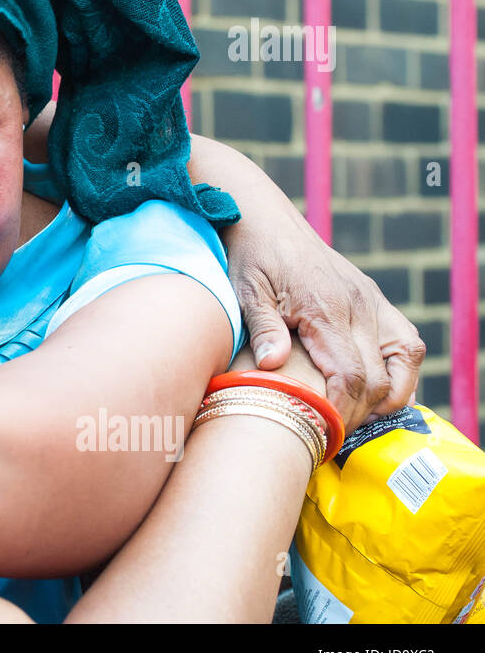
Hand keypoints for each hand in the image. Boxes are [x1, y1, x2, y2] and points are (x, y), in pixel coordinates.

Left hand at [225, 211, 424, 432]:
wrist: (264, 221)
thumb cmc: (250, 258)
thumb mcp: (245, 292)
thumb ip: (262, 328)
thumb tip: (274, 364)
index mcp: (326, 309)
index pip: (352, 375)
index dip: (342, 410)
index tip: (323, 430)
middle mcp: (358, 306)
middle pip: (380, 377)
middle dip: (360, 413)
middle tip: (332, 432)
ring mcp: (371, 300)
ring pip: (406, 358)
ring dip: (392, 393)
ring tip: (359, 414)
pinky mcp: (372, 298)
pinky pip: (406, 339)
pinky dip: (401, 368)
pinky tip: (378, 387)